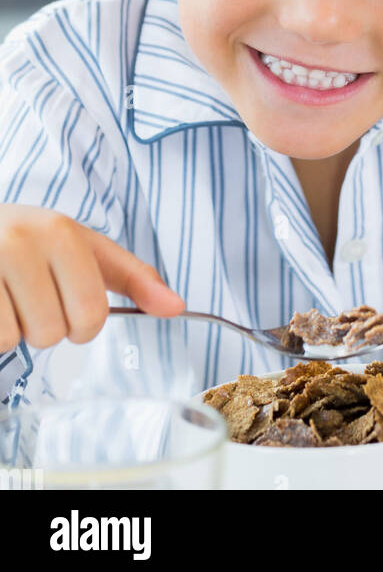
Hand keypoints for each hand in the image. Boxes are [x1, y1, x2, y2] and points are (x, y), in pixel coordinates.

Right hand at [0, 203, 184, 351]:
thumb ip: (132, 278)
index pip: (91, 313)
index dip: (82, 323)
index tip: (67, 301)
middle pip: (52, 333)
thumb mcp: (84, 247)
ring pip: (15, 340)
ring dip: (13, 329)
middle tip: (30, 295)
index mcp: (61, 231)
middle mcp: (22, 241)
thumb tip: (177, 306)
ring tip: (8, 295)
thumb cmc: (33, 240)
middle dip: (45, 326)